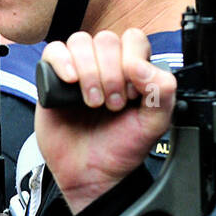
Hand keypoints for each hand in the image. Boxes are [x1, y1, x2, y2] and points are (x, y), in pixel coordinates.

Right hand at [36, 30, 177, 212]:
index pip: (133, 40)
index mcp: (132, 71)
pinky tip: (69, 81)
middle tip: (111, 105)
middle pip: (106, 40)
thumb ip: (162, 92)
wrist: (90, 175)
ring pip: (80, 42)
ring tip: (91, 101)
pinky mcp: (52, 79)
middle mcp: (105, 66)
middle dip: (110, 73)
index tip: (130, 93)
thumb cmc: (120, 149)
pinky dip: (61, 62)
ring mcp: (79, 70)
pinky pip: (53, 51)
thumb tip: (140, 66)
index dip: (131, 60)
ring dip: (88, 70)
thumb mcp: (154, 124)